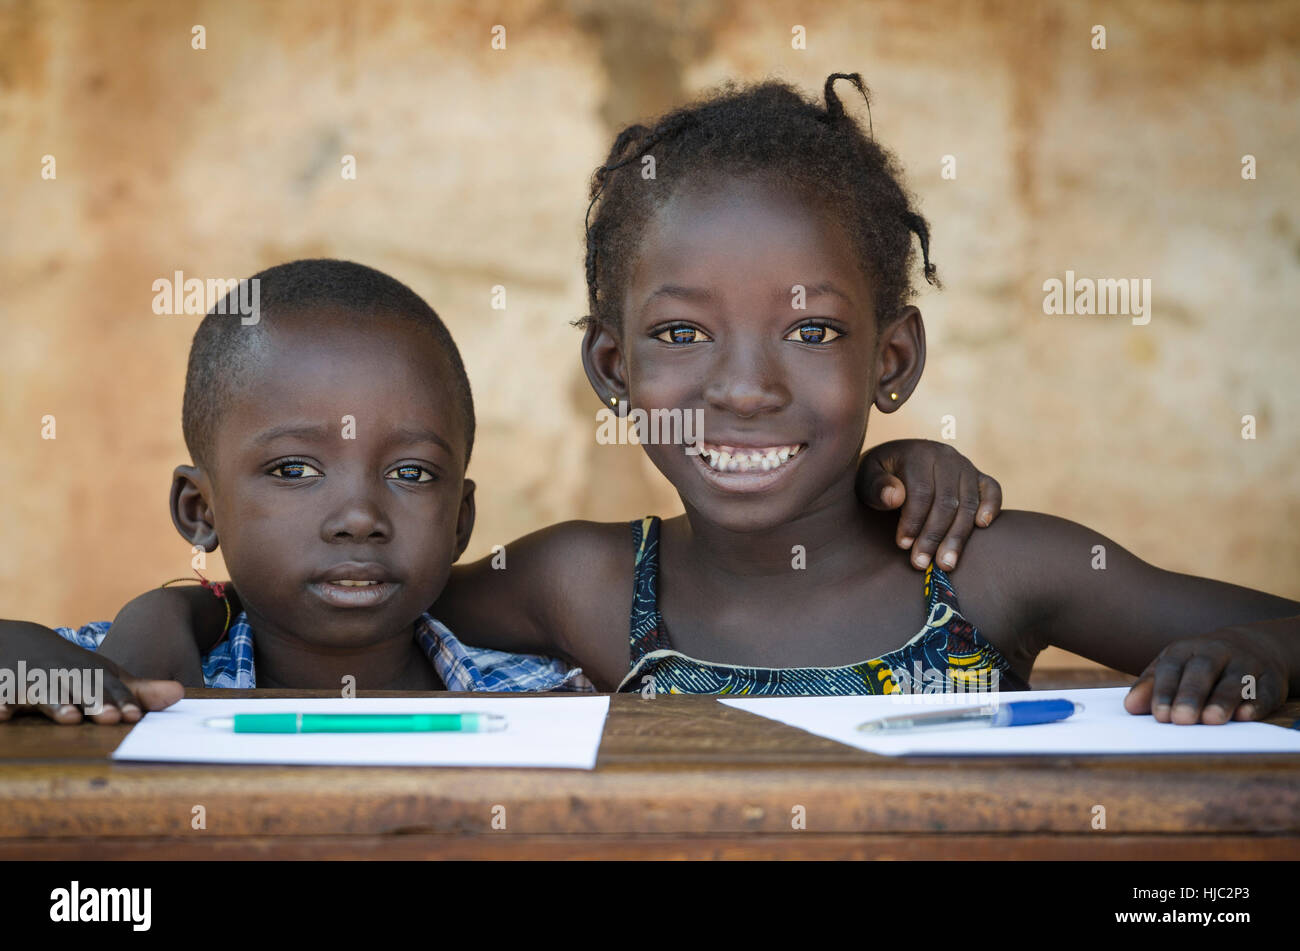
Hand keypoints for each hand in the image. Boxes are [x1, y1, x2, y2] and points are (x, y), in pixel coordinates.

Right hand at [0, 621, 183, 724]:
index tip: (132, 716)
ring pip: (43, 690)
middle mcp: (62, 673)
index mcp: (89, 672)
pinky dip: (0, 702)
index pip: (108, 687)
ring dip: (56, 702)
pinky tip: (3, 714)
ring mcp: (31, 677)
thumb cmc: (71, 670)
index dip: (121, 700)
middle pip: (80, 687)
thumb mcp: (104, 676)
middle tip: (110, 717)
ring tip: (70, 717)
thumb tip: (179, 694)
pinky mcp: (3, 684)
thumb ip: (138, 691)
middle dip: (95, 701)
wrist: (19, 643)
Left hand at [857, 439, 1002, 569]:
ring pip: (968, 503)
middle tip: (921, 563)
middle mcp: (946, 456)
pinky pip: (992, 490)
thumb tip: (895, 498)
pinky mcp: (978, 476)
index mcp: (918, 454)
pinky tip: (982, 527)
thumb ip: (876, 487)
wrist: (896, 462)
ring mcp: (965, 466)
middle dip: (934, 536)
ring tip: (946, 564)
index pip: (921, 491)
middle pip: (947, 501)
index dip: (913, 520)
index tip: (903, 545)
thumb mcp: (867, 478)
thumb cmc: (879, 477)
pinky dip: (991, 507)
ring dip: (958, 536)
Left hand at [1123, 626, 1290, 723]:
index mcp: (1186, 649)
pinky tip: (1245, 717)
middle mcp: (1216, 652)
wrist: (1251, 647)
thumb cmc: (1198, 665)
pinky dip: (1256, 703)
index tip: (1159, 715)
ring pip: (1234, 680)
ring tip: (1212, 721)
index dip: (1164, 691)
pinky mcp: (1270, 679)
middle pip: (1202, 670)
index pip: (1171, 667)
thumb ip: (1151, 687)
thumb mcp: (1172, 669)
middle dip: (1191, 695)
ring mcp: (1245, 663)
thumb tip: (1130, 707)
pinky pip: (1265, 690)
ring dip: (1222, 700)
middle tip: (1181, 720)